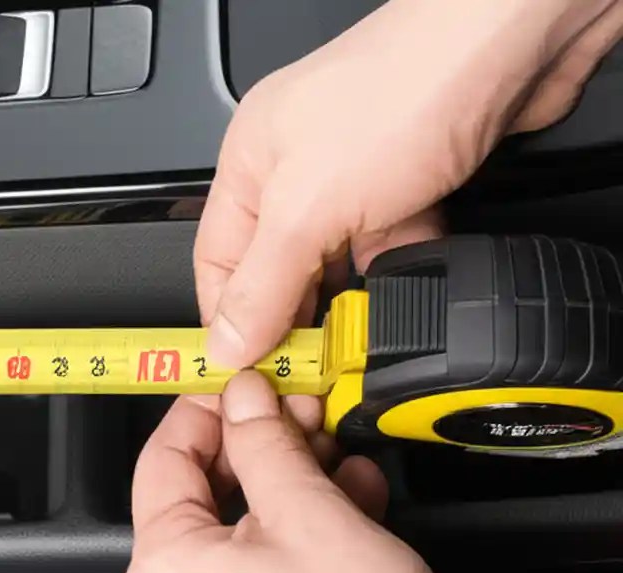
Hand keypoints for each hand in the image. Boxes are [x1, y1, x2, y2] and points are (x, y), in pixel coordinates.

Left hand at [126, 372, 479, 572]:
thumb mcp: (310, 515)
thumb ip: (267, 444)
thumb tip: (245, 399)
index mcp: (163, 566)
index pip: (163, 456)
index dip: (207, 408)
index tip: (248, 383)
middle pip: (206, 495)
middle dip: (263, 448)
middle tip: (307, 416)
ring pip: (243, 535)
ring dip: (293, 488)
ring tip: (343, 462)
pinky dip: (302, 539)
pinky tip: (351, 511)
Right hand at [196, 0, 622, 368]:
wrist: (511, 43)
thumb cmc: (403, 87)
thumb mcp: (308, 206)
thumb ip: (263, 282)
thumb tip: (226, 343)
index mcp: (250, 165)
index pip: (217, 263)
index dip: (226, 321)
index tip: (244, 372)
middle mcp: (298, 169)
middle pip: (278, 269)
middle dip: (293, 319)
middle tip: (307, 369)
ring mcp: (358, 176)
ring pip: (340, 264)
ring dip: (353, 301)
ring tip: (360, 336)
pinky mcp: (412, 182)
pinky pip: (395, 246)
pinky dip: (403, 271)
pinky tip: (411, 285)